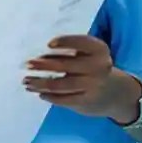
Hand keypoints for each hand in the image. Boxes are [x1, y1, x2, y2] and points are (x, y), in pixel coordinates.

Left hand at [24, 35, 139, 121]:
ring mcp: (94, 85)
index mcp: (99, 50)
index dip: (66, 42)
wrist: (115, 93)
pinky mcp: (87, 101)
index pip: (82, 42)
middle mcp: (99, 66)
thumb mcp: (88, 55)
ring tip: (26, 81)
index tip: (49, 44)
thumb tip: (38, 56)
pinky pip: (63, 99)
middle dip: (43, 65)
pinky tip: (39, 92)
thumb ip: (69, 52)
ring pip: (61, 85)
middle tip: (27, 64)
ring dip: (40, 83)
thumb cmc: (92, 67)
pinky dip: (49, 96)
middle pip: (66, 65)